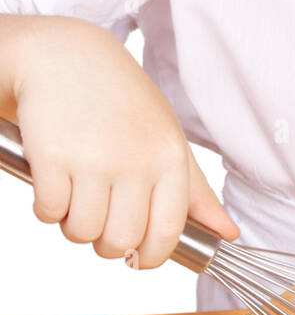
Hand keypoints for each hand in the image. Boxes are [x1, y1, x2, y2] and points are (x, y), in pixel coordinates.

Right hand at [10, 15, 238, 268]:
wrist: (65, 57)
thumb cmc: (121, 102)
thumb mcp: (167, 138)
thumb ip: (196, 192)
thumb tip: (228, 234)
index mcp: (169, 157)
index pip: (167, 233)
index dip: (149, 256)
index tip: (137, 257)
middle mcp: (134, 159)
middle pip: (120, 241)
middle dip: (106, 244)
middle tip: (101, 218)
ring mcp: (92, 158)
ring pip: (81, 232)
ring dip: (73, 224)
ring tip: (77, 193)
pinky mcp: (50, 156)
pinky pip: (48, 212)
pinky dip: (47, 207)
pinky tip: (55, 180)